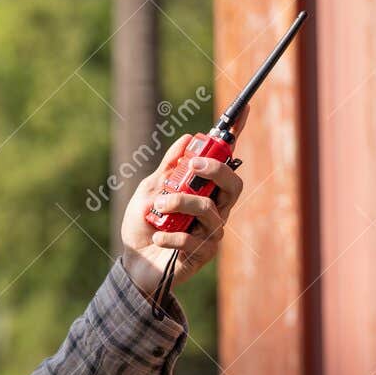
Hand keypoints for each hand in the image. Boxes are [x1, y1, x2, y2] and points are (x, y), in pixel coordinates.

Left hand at [119, 104, 249, 293]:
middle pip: (234, 184)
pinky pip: (194, 240)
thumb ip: (168, 169)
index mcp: (203, 189)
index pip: (225, 160)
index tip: (242, 109)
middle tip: (193, 165)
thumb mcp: (148, 191)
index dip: (235, 135)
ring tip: (158, 208)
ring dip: (181, 203)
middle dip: (216, 170)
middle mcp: (214, 208)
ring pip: (210, 210)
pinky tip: (157, 238)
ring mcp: (211, 232)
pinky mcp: (203, 254)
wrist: (133, 265)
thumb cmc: (143, 227)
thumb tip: (188, 138)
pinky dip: (171, 235)